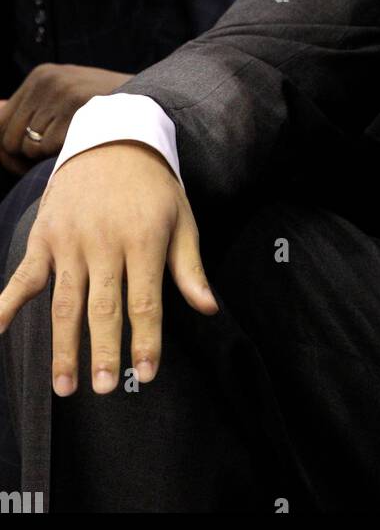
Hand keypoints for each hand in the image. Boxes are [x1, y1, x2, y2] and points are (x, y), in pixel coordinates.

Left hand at [0, 65, 131, 174]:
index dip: (8, 149)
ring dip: (42, 159)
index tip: (23, 164)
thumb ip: (34, 110)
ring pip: (26, 146)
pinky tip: (80, 150)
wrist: (150, 104)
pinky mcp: (74, 111)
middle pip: (9, 137)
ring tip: (69, 154)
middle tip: (44, 167)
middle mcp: (47, 81)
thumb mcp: (67, 98)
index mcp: (42, 76)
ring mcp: (61, 94)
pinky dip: (59, 158)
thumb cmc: (107, 109)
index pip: (1, 120)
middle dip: (21, 159)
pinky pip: (45, 150)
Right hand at [0, 142, 217, 392]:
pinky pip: (24, 276)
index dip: (146, 340)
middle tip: (106, 389)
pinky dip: (6, 304)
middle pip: (103, 307)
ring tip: (65, 386)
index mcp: (142, 240)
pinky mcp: (44, 237)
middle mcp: (103, 243)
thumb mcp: (181, 219)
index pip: (144, 300)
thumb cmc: (153, 188)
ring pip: (65, 303)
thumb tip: (209, 309)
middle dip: (104, 352)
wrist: (111, 141)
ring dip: (64, 347)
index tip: (147, 374)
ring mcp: (69, 241)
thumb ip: (189, 267)